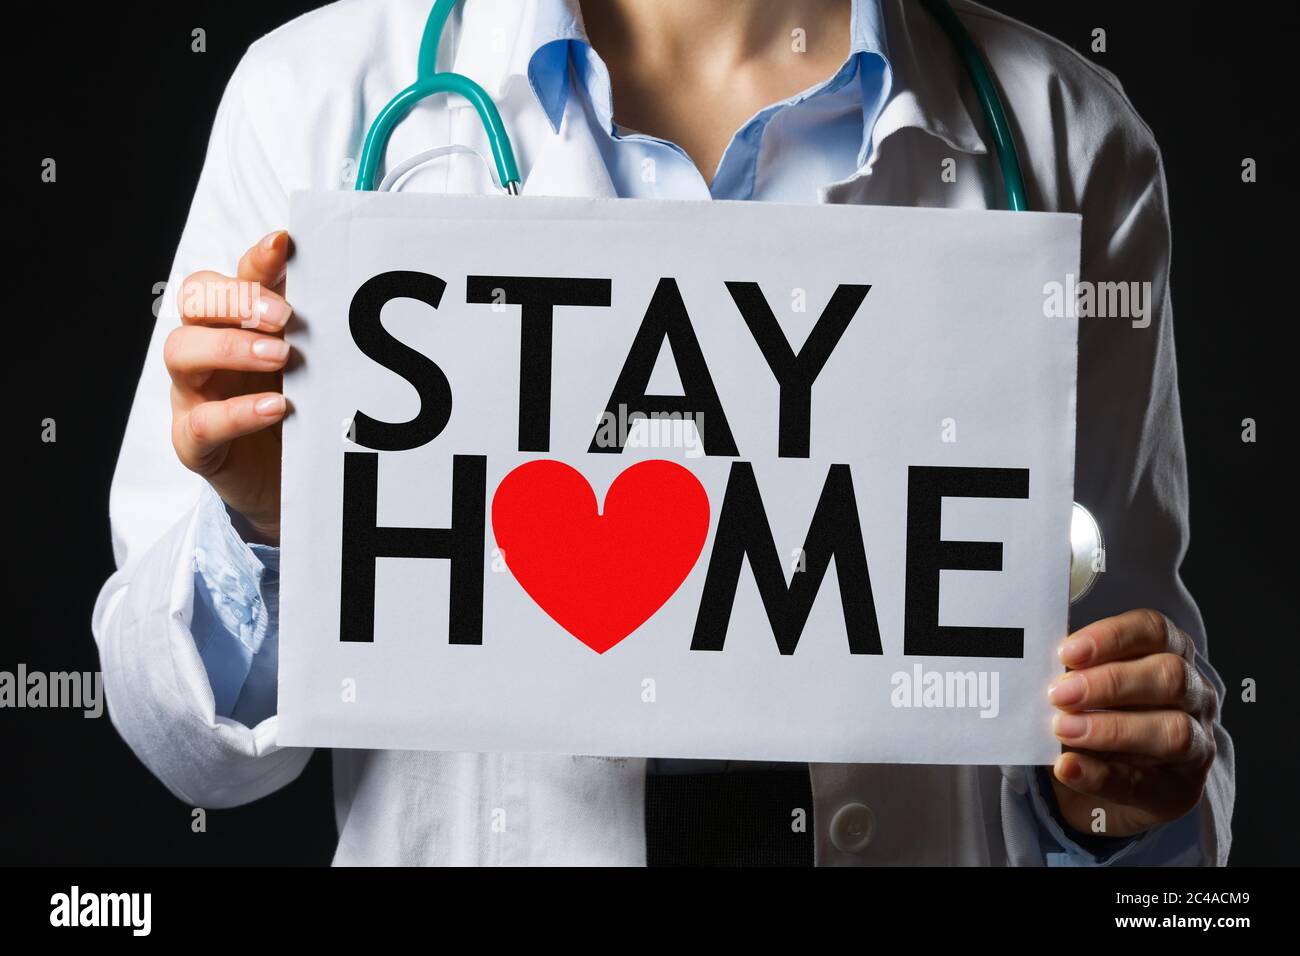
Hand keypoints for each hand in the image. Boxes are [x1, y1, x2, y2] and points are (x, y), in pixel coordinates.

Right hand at [166, 231, 292, 544]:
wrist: (287, 481)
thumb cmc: (294, 410)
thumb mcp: (308, 364)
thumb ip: (312, 328)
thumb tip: (339, 280)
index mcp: (233, 324)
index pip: (232, 277)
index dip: (253, 262)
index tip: (283, 245)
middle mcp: (206, 350)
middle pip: (193, 302)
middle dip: (236, 300)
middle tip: (285, 318)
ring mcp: (193, 394)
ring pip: (180, 351)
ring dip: (232, 347)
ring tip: (281, 357)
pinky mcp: (196, 443)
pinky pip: (201, 422)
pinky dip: (237, 412)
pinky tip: (275, 408)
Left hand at [1047, 609, 1216, 838]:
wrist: (1107, 784)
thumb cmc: (1097, 714)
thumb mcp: (1089, 686)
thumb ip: (1072, 673)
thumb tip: (1033, 663)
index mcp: (1172, 655)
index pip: (1154, 631)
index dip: (1113, 637)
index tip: (1067, 652)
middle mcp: (1194, 696)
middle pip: (1170, 676)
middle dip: (1111, 683)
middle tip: (1060, 694)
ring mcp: (1197, 744)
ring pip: (1174, 731)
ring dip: (1111, 729)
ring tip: (1063, 729)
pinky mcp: (1181, 790)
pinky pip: (1147, 784)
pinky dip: (1101, 776)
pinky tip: (1067, 767)